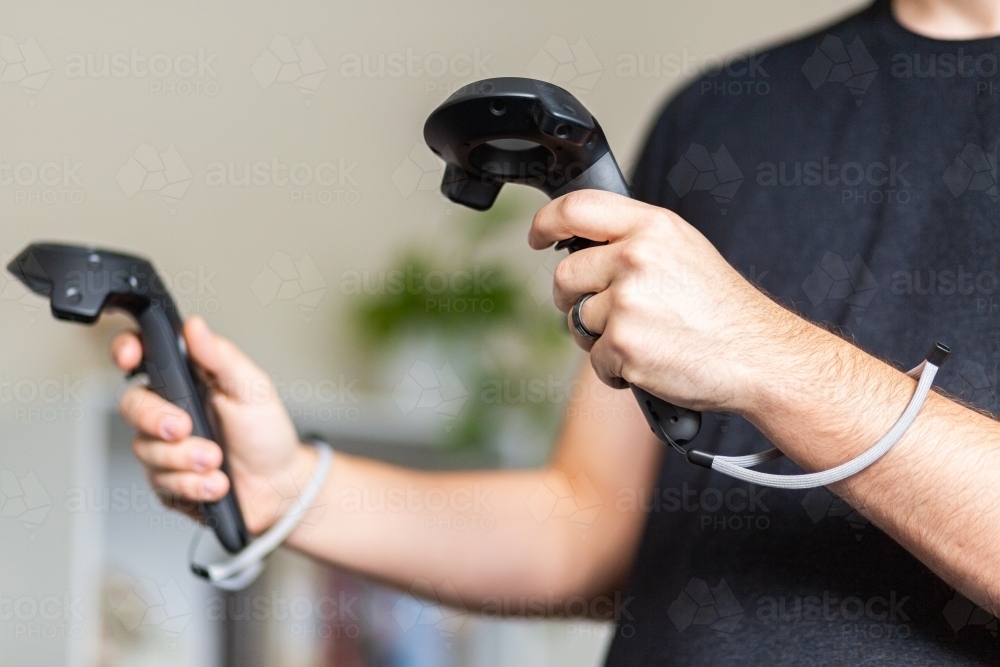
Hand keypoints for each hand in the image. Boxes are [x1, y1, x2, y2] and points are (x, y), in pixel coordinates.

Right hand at [112, 315, 316, 533]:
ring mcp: (164, 448)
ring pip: (146, 450)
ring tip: (217, 461)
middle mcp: (169, 411)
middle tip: (184, 428)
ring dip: (185, 459)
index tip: (129, 358)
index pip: (143, 356)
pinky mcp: (167, 481)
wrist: (279, 484)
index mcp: (186, 380)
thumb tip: (195, 327)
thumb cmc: (266, 433)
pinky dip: (192, 485)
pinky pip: (162, 483)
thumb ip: (221, 358)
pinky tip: (215, 483)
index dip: (126, 350)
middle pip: (132, 407)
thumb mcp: (252, 389)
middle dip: (155, 420)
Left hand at [529, 190, 795, 413]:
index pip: (577, 208)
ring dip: (600, 338)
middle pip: (565, 275)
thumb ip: (635, 240)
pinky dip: (616, 369)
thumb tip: (582, 245)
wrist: (760, 356)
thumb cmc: (723, 310)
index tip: (538, 235)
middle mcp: (635, 257)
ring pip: (578, 320)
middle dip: (574, 298)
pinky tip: (651, 362)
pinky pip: (594, 359)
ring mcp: (626, 301)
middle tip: (605, 313)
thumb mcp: (685, 251)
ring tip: (646, 339)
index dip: (546, 222)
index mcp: (653, 227)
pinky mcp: (623, 344)